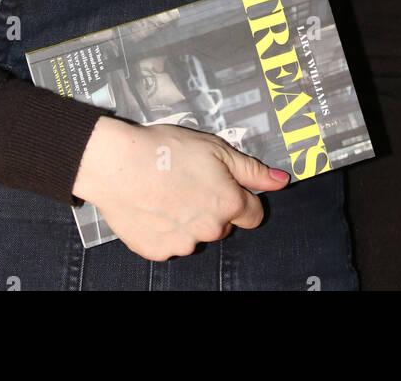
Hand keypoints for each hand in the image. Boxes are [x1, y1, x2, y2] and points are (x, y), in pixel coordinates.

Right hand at [72, 114, 289, 261]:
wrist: (117, 164)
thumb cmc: (166, 150)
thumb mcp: (216, 149)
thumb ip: (252, 170)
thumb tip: (282, 182)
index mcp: (229, 204)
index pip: (253, 213)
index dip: (241, 196)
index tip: (224, 185)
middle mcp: (210, 230)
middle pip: (223, 224)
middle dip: (213, 207)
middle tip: (190, 181)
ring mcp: (183, 244)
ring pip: (196, 235)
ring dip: (188, 218)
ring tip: (167, 190)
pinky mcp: (158, 251)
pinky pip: (169, 242)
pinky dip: (164, 228)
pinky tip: (153, 204)